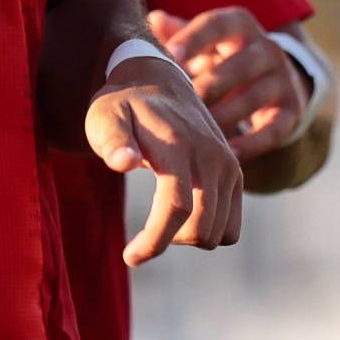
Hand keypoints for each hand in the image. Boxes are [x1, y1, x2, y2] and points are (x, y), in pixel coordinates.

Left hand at [87, 55, 243, 263]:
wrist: (158, 82)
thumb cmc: (123, 105)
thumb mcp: (104, 117)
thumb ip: (111, 140)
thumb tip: (123, 162)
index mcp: (178, 146)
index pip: (176, 209)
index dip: (154, 242)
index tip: (129, 257)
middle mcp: (211, 156)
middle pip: (202, 228)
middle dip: (167, 241)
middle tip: (143, 232)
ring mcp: (228, 165)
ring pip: (220, 233)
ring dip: (188, 237)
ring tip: (161, 219)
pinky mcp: (235, 172)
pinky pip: (232, 226)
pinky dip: (209, 231)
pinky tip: (183, 215)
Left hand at [151, 6, 310, 160]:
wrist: (274, 77)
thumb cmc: (221, 56)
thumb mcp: (204, 40)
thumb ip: (178, 32)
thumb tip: (154, 18)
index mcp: (240, 25)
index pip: (216, 25)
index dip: (194, 39)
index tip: (170, 55)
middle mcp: (266, 48)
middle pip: (237, 66)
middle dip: (207, 88)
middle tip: (178, 106)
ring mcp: (283, 79)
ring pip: (253, 99)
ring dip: (223, 116)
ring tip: (195, 133)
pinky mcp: (293, 110)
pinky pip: (273, 129)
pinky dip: (251, 143)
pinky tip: (227, 153)